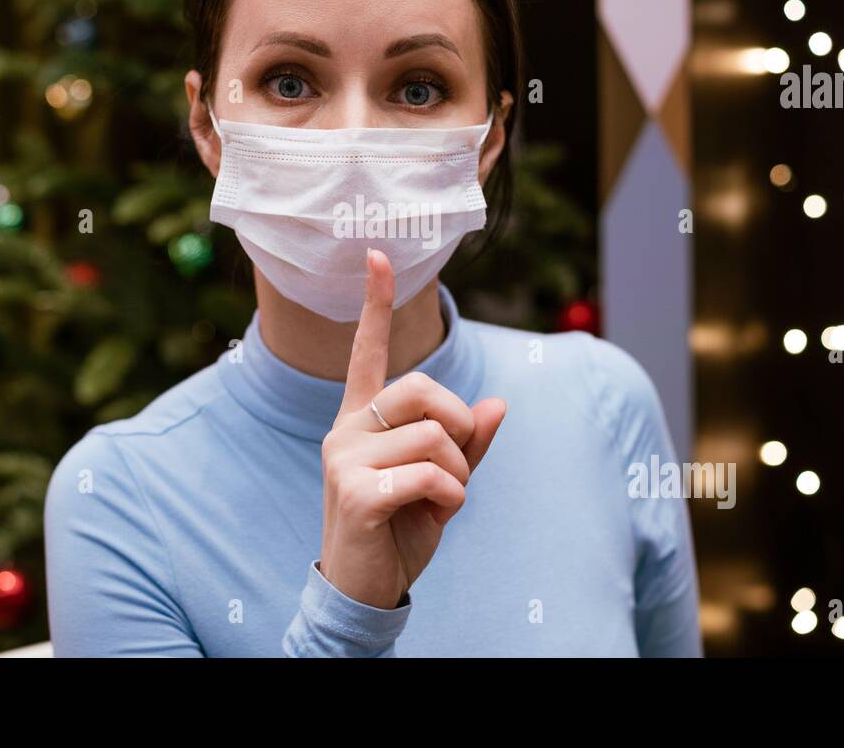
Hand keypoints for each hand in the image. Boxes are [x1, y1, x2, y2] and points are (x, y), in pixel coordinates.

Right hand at [317, 248, 506, 609]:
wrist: (365, 589)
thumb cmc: (400, 530)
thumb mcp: (442, 482)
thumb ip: (467, 443)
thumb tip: (499, 403)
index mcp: (361, 419)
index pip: (368, 352)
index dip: (376, 304)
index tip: (379, 255)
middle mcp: (346, 429)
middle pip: (424, 389)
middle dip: (459, 425)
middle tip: (455, 467)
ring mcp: (344, 459)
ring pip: (436, 435)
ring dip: (461, 473)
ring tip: (443, 499)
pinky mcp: (354, 493)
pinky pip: (431, 475)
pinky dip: (452, 497)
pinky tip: (436, 515)